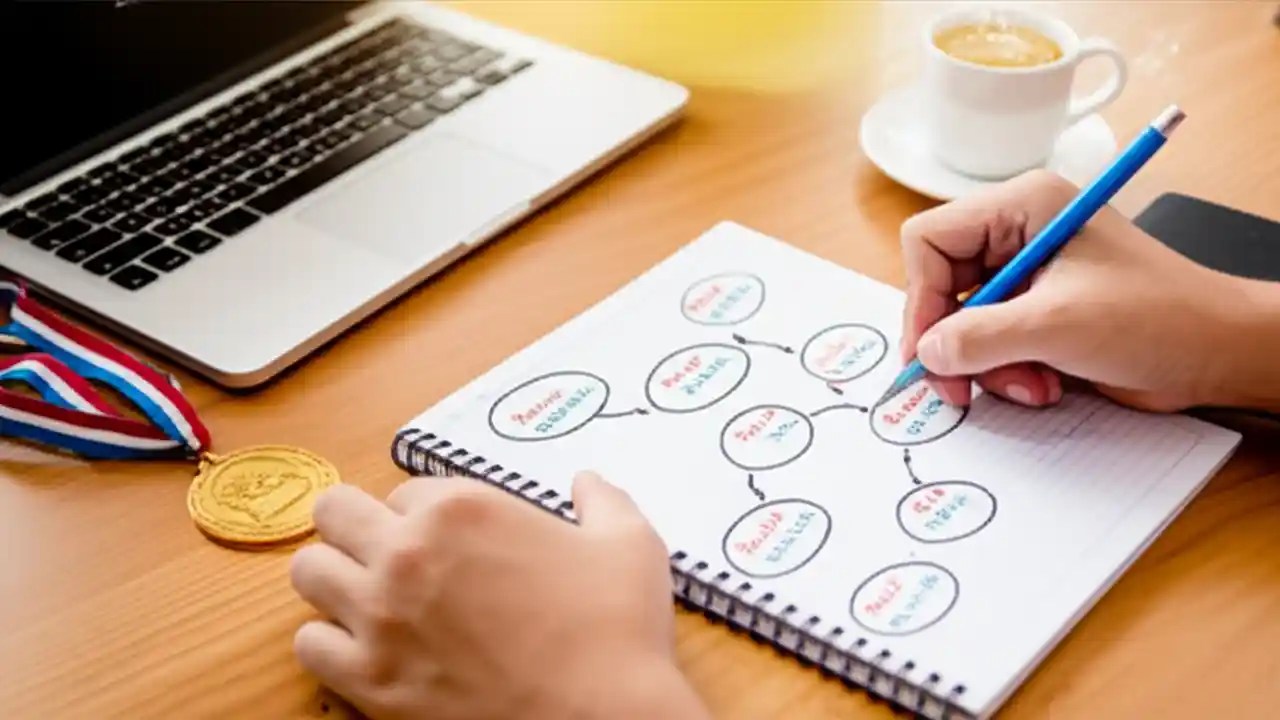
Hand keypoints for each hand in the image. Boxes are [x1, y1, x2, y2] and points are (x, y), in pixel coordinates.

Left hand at [289, 473, 708, 719]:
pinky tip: (365, 651)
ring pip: (309, 572)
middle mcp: (408, 553)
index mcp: (462, 508)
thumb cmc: (617, 634)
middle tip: (382, 554)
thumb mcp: (628, 545)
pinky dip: (330, 645)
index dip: (421, 515)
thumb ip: (603, 501)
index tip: (442, 541)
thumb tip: (587, 482)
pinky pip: (309, 644)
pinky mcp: (369, 680)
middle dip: (356, 528)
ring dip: (334, 580)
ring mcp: (381, 618)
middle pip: (335, 513)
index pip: (403, 491)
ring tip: (365, 599)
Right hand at [900, 169, 1260, 411]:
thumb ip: (979, 338)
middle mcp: (1018, 233)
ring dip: (987, 365)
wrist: (1219, 353)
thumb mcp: (1056, 326)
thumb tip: (927, 353)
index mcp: (1022, 206)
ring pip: (963, 322)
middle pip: (941, 286)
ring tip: (1029, 384)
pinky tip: (1043, 383)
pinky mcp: (1038, 310)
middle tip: (960, 388)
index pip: (930, 242)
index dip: (922, 298)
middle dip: (956, 342)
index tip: (930, 350)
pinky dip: (1006, 371)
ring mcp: (1028, 273)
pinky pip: (991, 342)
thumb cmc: (1159, 318)